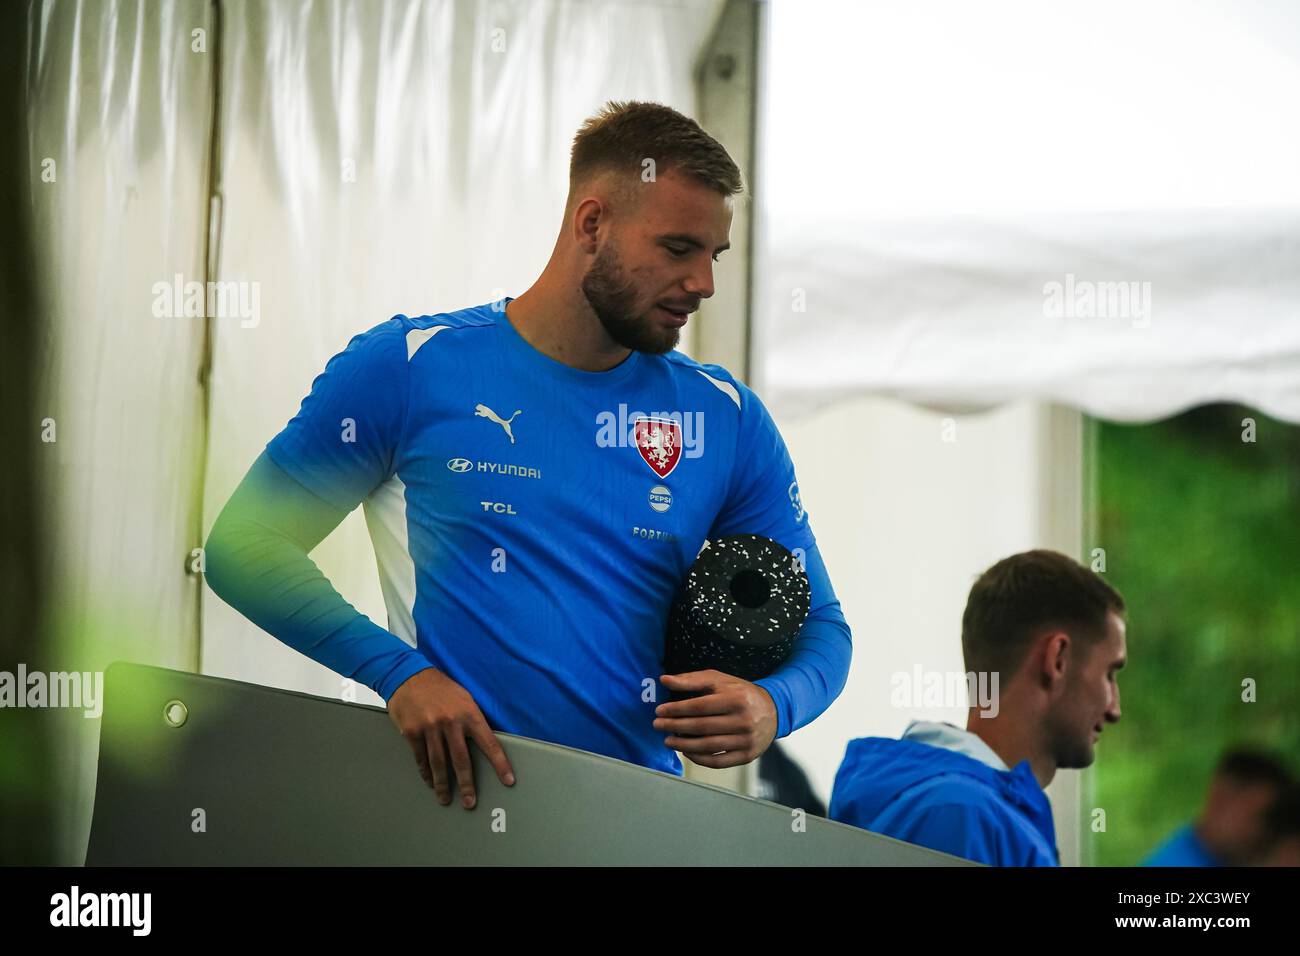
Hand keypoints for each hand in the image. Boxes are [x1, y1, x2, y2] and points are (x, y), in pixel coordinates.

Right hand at [387, 667, 514, 807]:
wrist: (409, 676)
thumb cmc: (441, 688)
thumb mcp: (464, 698)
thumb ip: (473, 719)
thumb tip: (484, 742)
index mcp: (469, 713)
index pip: (489, 743)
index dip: (500, 764)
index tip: (508, 781)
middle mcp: (450, 722)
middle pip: (461, 760)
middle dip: (467, 784)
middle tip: (470, 802)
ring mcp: (430, 728)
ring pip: (439, 763)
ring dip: (443, 784)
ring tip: (446, 799)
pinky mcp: (412, 732)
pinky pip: (421, 758)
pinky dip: (426, 772)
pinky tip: (430, 782)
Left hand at [655, 670, 777, 768]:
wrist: (773, 711)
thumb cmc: (740, 693)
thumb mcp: (719, 680)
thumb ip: (691, 680)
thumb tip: (664, 680)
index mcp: (736, 698)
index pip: (699, 706)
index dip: (676, 710)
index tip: (659, 711)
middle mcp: (743, 720)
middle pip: (702, 727)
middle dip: (675, 727)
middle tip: (657, 726)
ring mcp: (746, 740)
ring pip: (708, 746)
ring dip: (683, 745)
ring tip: (668, 741)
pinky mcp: (747, 755)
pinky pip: (718, 761)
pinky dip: (699, 758)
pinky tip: (686, 752)